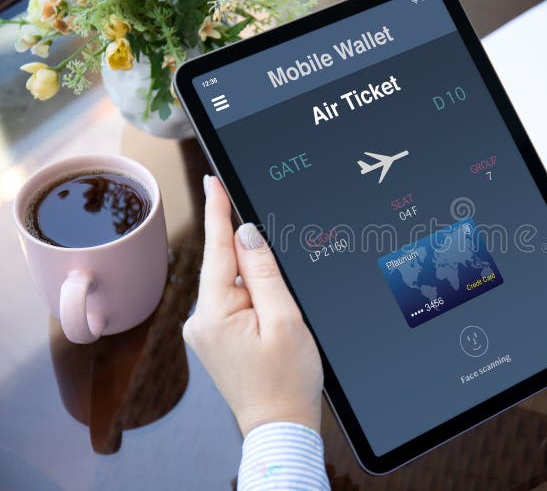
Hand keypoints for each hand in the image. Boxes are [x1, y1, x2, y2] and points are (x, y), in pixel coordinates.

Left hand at [183, 176, 322, 435]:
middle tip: (281, 299)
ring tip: (282, 326)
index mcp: (214, 314)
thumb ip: (264, 272)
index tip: (212, 181)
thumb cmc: (287, 380)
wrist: (280, 424)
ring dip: (260, 290)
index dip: (218, 212)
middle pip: (229, 268)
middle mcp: (201, 321)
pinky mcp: (216, 338)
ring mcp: (206, 331)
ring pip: (236, 287)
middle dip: (257, 267)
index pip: (217, 250)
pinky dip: (255, 301)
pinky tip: (273, 321)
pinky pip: (236, 303)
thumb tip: (247, 235)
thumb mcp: (285, 319)